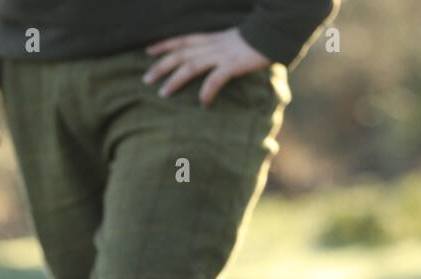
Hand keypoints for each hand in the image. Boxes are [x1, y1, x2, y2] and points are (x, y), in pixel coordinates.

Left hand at [144, 28, 271, 106]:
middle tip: (145, 80)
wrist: (276, 32)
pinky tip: (202, 103)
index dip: (164, 45)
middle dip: (161, 66)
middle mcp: (213, 45)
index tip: (148, 52)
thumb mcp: (234, 42)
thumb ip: (222, 49)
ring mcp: (222, 54)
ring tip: (163, 94)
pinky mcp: (234, 64)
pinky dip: (207, 91)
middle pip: (180, 54)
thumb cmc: (258, 40)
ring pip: (191, 65)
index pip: (182, 40)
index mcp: (212, 38)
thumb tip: (215, 62)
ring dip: (175, 80)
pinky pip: (216, 79)